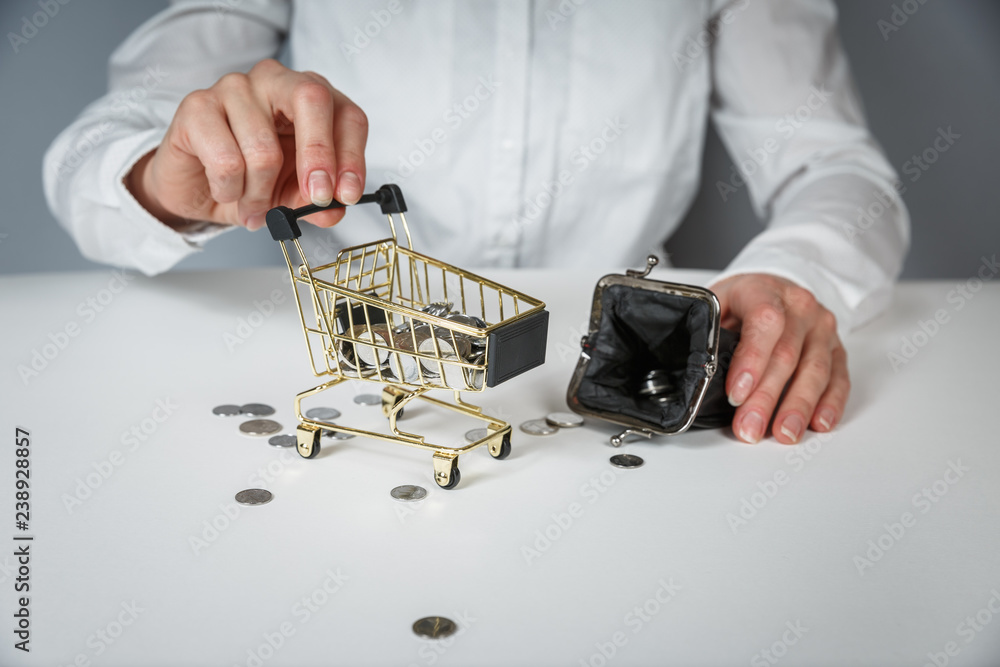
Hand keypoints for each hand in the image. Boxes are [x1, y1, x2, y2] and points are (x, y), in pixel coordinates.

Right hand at [125, 59, 367, 230]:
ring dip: (261, 194)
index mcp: (310, 98)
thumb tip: (334, 208)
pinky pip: (226, 160)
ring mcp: (235, 87)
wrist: (196, 187)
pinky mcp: (197, 105)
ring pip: (264, 148)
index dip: (352, 156)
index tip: (347, 194)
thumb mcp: (294, 195)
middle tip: (314, 196)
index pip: (347, 115)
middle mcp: (276, 81)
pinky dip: (230, 190)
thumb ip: (319, 201)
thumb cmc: (250, 179)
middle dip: (318, 155)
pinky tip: (226, 190)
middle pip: (312, 98)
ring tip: (253, 205)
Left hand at [709, 273, 848, 444]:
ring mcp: (822, 328)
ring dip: (798, 406)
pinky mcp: (836, 349)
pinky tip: (819, 423)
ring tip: (783, 433)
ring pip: (815, 370)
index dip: (751, 359)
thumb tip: (702, 373)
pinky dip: (830, 403)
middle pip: (786, 355)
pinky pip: (838, 378)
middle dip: (766, 397)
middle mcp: (799, 307)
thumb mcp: (717, 304)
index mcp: (764, 290)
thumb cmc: (742, 301)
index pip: (764, 322)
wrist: (774, 288)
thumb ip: (711, 333)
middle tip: (750, 427)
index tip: (736, 393)